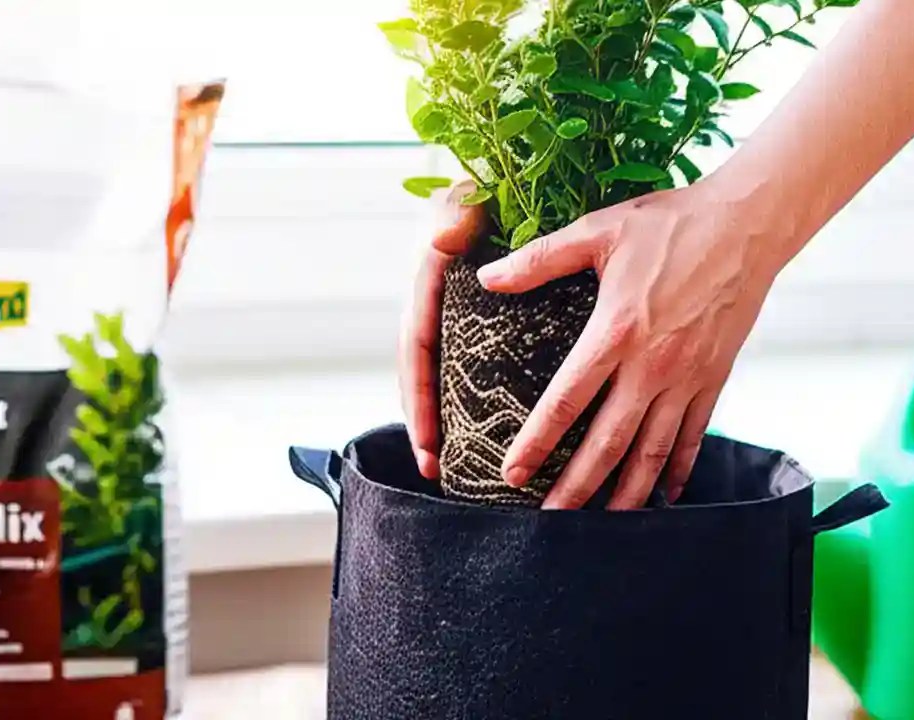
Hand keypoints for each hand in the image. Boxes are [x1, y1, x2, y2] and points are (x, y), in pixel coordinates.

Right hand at [399, 181, 487, 479]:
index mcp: (425, 282)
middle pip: (420, 371)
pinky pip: (457, 359)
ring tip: (444, 459)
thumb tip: (448, 235)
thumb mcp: (464, 195)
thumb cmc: (481, 183)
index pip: (417, 350)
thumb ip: (455, 213)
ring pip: (436, 370)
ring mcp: (448, 308)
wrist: (496, 172)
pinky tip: (473, 422)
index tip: (428, 441)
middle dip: (423, 421)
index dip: (419, 399)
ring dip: (437, 414)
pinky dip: (459, 393)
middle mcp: (430, 299)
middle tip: (433, 466)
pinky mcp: (469, 314)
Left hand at [476, 179, 790, 509]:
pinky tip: (661, 495)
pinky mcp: (714, 378)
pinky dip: (676, 470)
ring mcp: (687, 377)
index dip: (538, 441)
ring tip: (603, 524)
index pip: (567, 399)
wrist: (748, 223)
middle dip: (576, 487)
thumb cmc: (670, 223)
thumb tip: (486, 278)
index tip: (513, 472)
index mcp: (617, 330)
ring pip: (652, 451)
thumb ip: (540, 259)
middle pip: (609, 442)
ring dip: (627, 493)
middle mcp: (653, 365)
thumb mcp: (598, 231)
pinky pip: (692, 436)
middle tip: (549, 520)